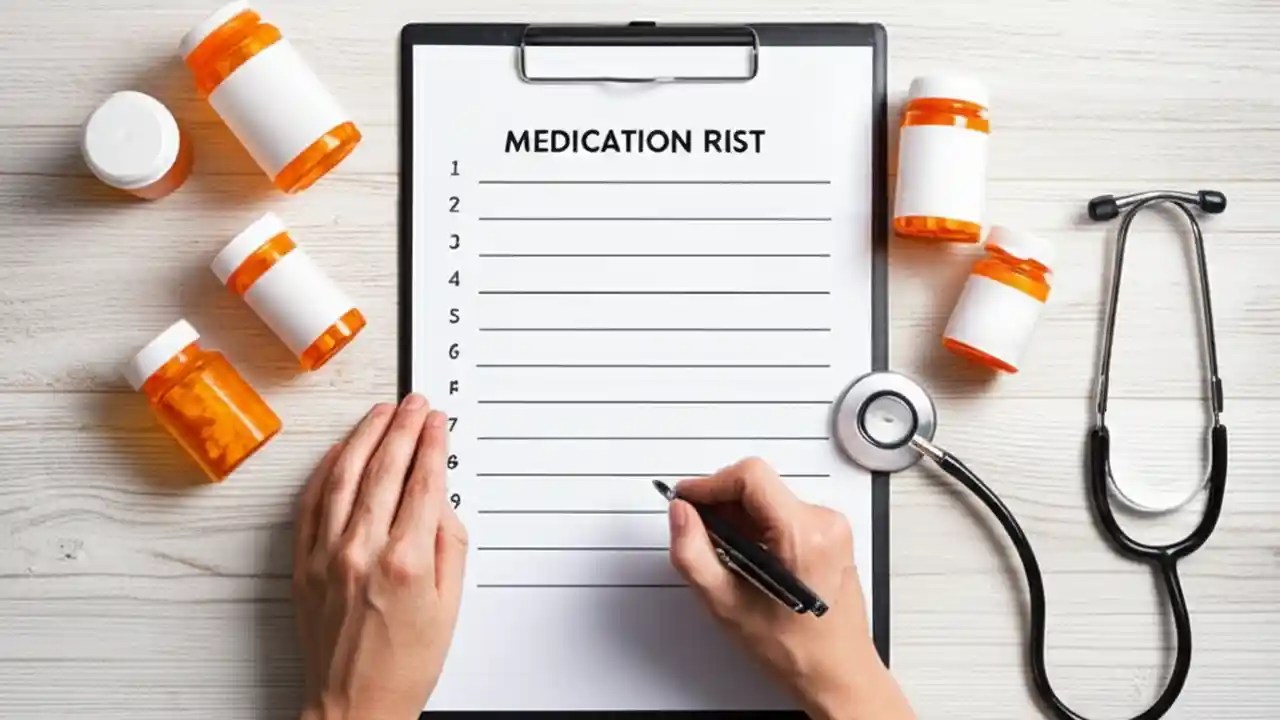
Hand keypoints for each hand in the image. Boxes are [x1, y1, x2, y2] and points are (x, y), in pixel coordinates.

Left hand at [293, 395, 467, 719]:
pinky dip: (326, 471)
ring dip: (365, 437)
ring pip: (344, 476)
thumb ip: (449, 545)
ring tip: (380, 414)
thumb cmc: (405, 666)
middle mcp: (363, 551)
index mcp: (407, 561)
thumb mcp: (450, 605)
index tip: (436, 421)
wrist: (354, 707)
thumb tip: (439, 501)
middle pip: (385, 468)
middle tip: (414, 405)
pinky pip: (311, 504)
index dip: (431, 442)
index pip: (423, 481)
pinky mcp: (303, 566)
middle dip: (402, 427)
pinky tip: (341, 452)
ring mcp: (327, 556)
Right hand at [667, 458, 913, 719]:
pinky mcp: (831, 534)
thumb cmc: (795, 649)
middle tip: (700, 535)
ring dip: (739, 519)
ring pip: (768, 499)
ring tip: (727, 558)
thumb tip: (681, 514)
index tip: (687, 501)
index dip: (709, 485)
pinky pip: (783, 513)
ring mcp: (832, 527)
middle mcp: (824, 522)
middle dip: (722, 505)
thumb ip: (693, 553)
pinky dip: (759, 528)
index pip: (749, 476)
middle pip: (758, 485)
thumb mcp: (726, 604)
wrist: (837, 672)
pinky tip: (750, 561)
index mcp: (803, 534)